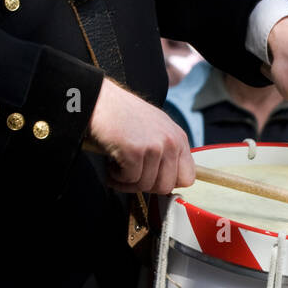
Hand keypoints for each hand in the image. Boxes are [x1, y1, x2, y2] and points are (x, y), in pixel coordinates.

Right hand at [87, 78, 195, 193]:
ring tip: (117, 166)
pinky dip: (116, 176)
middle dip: (144, 186)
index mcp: (179, 138)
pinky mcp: (135, 152)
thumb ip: (168, 151)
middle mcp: (171, 142)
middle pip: (165, 187)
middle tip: (130, 176)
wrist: (100, 99)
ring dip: (127, 181)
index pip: (187, 178)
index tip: (152, 180)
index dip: (168, 183)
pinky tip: (111, 162)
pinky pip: (128, 180)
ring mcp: (154, 147)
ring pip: (145, 185)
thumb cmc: (124, 115)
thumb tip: (170, 179)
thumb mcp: (157, 128)